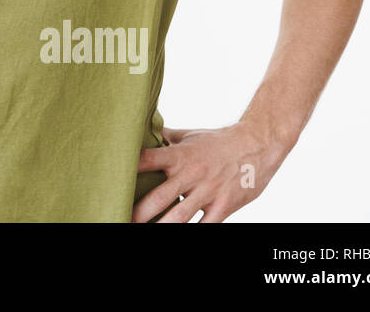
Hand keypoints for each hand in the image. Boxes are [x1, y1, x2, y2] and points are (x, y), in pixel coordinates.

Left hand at [131, 122, 291, 222]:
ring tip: (141, 231)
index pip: (146, 160)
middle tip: (120, 218)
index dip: (128, 168)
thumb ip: (165, 139)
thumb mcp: (189, 136)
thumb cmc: (218, 140)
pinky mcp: (223, 206)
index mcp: (178, 155)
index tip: (110, 178)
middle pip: (158, 197)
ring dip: (159, 227)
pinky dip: (191, 233)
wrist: (258, 144)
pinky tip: (177, 237)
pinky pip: (204, 226)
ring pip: (178, 217)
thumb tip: (142, 132)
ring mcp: (207, 192)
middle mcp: (190, 174)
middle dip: (138, 212)